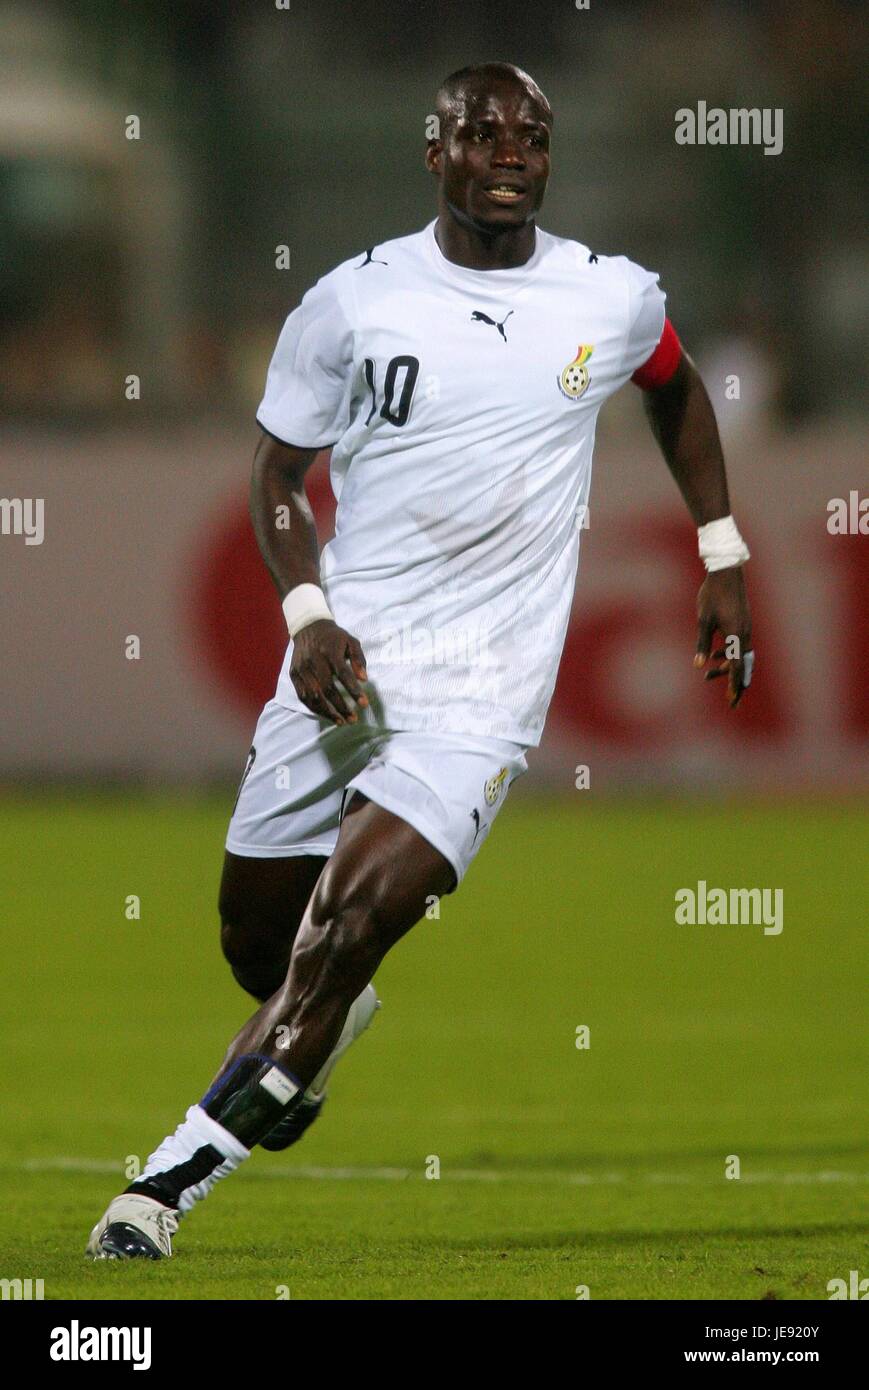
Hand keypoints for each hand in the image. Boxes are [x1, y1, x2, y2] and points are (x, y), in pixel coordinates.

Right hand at [290, 620, 368, 724]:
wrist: (308, 627)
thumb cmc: (334, 637)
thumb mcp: (351, 641)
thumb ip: (358, 659)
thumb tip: (364, 679)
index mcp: (330, 651)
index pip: (343, 674)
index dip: (353, 691)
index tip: (364, 704)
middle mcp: (314, 661)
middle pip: (327, 689)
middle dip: (341, 707)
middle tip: (354, 719)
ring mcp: (301, 668)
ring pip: (313, 696)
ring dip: (327, 712)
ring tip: (341, 721)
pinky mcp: (294, 674)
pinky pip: (302, 696)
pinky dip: (314, 708)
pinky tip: (326, 714)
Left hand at [694, 567, 752, 707]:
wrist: (726, 572)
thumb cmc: (712, 595)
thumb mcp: (704, 620)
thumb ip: (702, 644)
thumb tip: (699, 666)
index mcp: (737, 636)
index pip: (737, 667)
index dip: (733, 685)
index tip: (731, 700)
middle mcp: (745, 635)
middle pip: (743, 666)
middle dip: (735, 684)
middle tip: (731, 703)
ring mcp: (745, 629)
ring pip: (739, 656)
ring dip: (726, 668)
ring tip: (708, 678)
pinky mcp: (741, 624)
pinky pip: (737, 646)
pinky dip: (727, 655)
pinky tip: (713, 657)